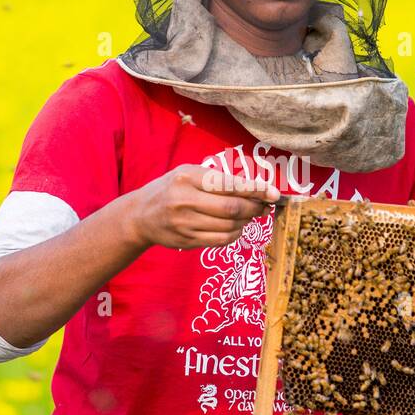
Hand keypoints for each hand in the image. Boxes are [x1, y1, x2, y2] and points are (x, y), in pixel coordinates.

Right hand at [125, 165, 280, 249]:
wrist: (140, 215)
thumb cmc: (171, 189)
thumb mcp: (188, 174)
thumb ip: (218, 179)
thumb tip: (255, 190)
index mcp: (187, 177)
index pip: (228, 184)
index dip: (255, 190)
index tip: (274, 193)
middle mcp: (184, 200)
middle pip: (231, 208)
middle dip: (254, 208)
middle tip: (265, 206)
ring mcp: (185, 223)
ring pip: (229, 227)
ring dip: (246, 222)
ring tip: (250, 215)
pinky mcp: (186, 240)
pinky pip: (220, 240)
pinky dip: (235, 234)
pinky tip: (236, 227)